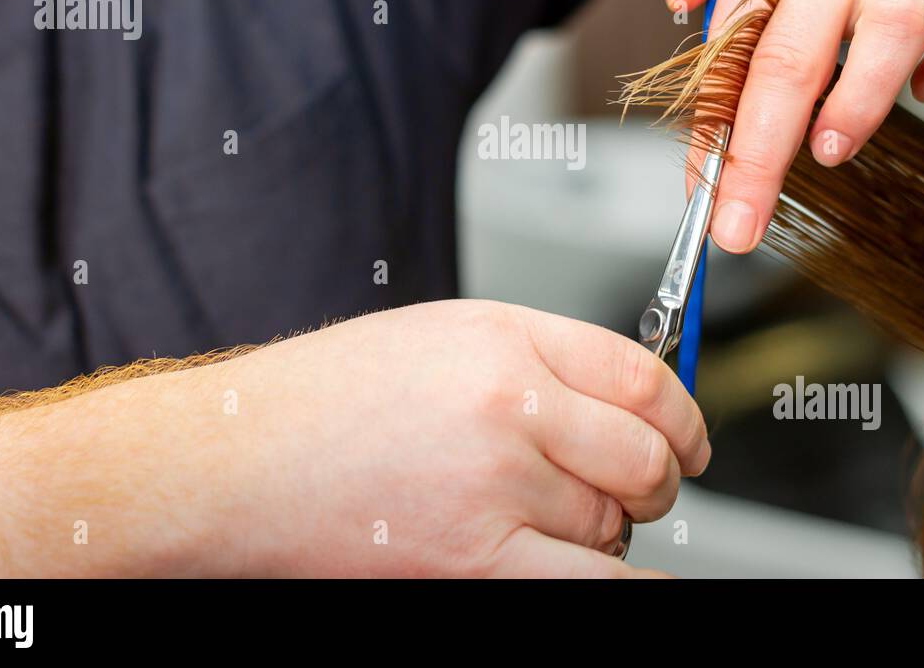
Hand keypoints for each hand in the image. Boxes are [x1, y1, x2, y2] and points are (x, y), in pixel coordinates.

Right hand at [189, 300, 709, 575]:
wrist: (233, 465)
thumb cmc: (325, 402)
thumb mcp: (441, 338)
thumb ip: (539, 361)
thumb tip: (631, 404)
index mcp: (502, 339)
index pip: (643, 376)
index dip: (685, 416)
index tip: (690, 439)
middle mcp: (506, 406)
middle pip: (645, 455)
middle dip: (658, 480)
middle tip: (641, 489)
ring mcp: (491, 489)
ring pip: (613, 525)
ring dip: (607, 532)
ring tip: (553, 521)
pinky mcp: (471, 566)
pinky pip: (593, 585)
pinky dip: (613, 582)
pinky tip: (598, 569)